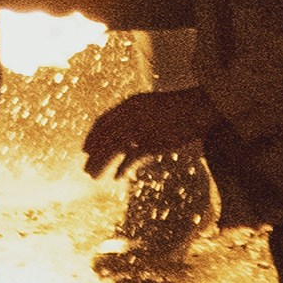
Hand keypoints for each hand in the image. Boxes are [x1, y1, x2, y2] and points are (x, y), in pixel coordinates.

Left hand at [82, 84, 209, 175]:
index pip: (102, 122)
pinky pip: (131, 157)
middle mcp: (131, 115)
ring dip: (101, 164)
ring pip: (112, 148)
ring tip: (94, 177)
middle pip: (104, 138)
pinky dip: (122, 168)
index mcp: (128, 105)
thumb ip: (132, 120)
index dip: (91, 137)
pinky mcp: (152, 141)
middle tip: (86, 171)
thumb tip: (121, 140)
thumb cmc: (174, 111)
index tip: (85, 151)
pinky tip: (117, 177)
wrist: (197, 109)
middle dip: (93, 155)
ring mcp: (140, 128)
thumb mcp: (149, 109)